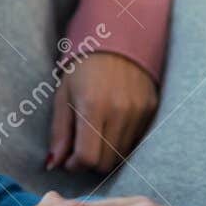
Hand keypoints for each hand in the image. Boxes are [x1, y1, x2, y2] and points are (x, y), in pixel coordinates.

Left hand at [47, 52, 159, 174]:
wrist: (117, 39)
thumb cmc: (83, 67)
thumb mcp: (63, 95)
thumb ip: (60, 133)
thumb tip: (53, 164)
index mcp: (93, 106)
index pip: (88, 157)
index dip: (75, 165)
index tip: (69, 160)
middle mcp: (120, 111)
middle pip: (106, 163)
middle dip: (90, 163)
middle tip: (80, 149)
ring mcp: (139, 111)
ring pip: (122, 156)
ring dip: (106, 154)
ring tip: (96, 136)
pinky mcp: (151, 109)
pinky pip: (136, 142)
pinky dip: (121, 143)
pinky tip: (112, 126)